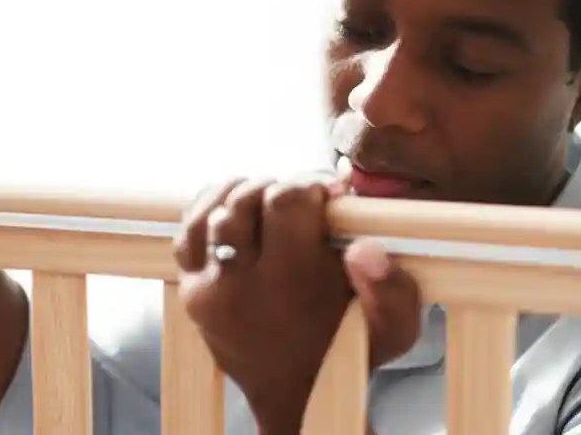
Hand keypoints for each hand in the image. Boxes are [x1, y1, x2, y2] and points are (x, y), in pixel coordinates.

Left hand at [175, 177, 421, 433]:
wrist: (297, 395)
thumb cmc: (348, 349)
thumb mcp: (392, 329)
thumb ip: (391, 290)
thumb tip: (364, 248)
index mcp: (291, 283)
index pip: (286, 200)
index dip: (311, 186)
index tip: (329, 198)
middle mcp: (241, 283)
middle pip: (249, 198)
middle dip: (281, 189)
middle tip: (304, 202)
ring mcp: (208, 286)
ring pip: (217, 209)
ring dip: (248, 195)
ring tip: (274, 203)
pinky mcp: (189, 289)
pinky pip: (188, 229)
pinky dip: (212, 206)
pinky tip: (238, 203)